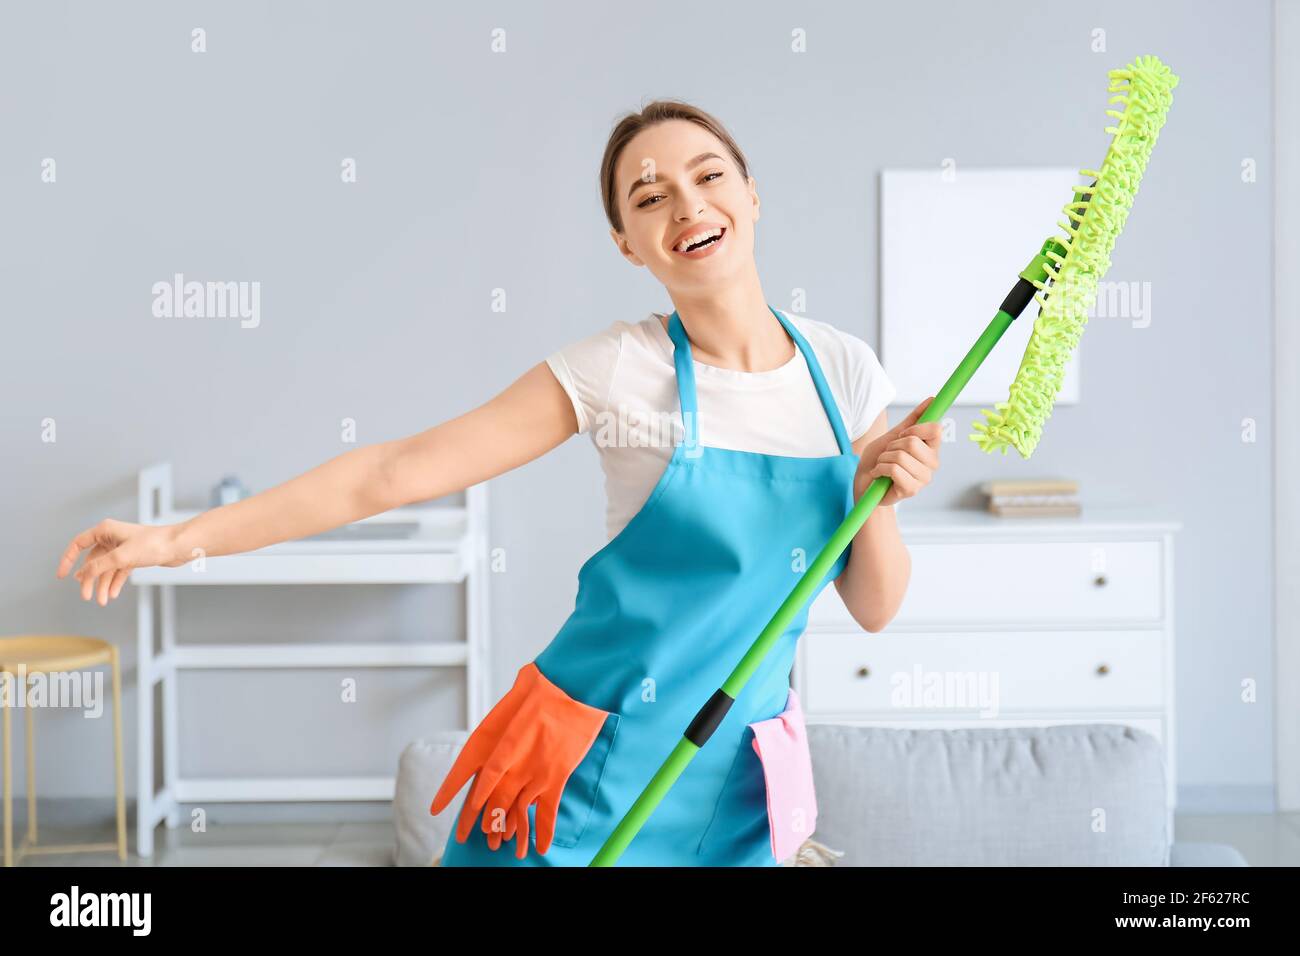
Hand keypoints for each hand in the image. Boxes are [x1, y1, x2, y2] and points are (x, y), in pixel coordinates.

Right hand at [56, 519, 186, 605]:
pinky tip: (113, 594)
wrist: (180, 546)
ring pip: (106, 568)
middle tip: (86, 597)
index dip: (67, 560)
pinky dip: (115, 582)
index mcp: (105, 530)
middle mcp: (112, 537)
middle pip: (92, 560)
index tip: (61, 576)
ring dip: (103, 585)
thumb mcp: (121, 557)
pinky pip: (118, 571)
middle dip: (89, 579)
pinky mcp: (134, 556)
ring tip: (102, 601)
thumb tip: (81, 574)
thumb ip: (99, 566)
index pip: (78, 544)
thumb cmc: (153, 544)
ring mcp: (123, 547)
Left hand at [429, 661, 609, 858]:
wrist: (574, 686)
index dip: (449, 794)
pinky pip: (546, 812)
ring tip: (501, 844)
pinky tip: (540, 847)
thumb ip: (505, 714)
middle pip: (488, 800)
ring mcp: (532, 772)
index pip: (462, 774)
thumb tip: (503, 709)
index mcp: (489, 740)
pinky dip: (543, 831)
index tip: (436, 809)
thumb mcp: (512, 695)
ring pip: (514, 811)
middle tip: (469, 835)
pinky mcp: (555, 776)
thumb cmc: (544, 684)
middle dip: (480, 821)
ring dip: (508, 829)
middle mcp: (507, 762)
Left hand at [854, 396, 941, 505]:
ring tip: (882, 466)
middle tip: (888, 454)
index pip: (936, 429)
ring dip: (883, 459)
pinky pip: (893, 469)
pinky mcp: (911, 490)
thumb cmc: (878, 460)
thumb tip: (932, 399)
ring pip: (900, 456)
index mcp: (931, 449)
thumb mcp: (893, 435)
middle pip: (913, 442)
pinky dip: (879, 469)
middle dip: (892, 445)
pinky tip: (879, 475)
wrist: (864, 483)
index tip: (902, 435)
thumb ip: (913, 419)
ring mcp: (923, 478)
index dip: (915, 428)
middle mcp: (932, 464)